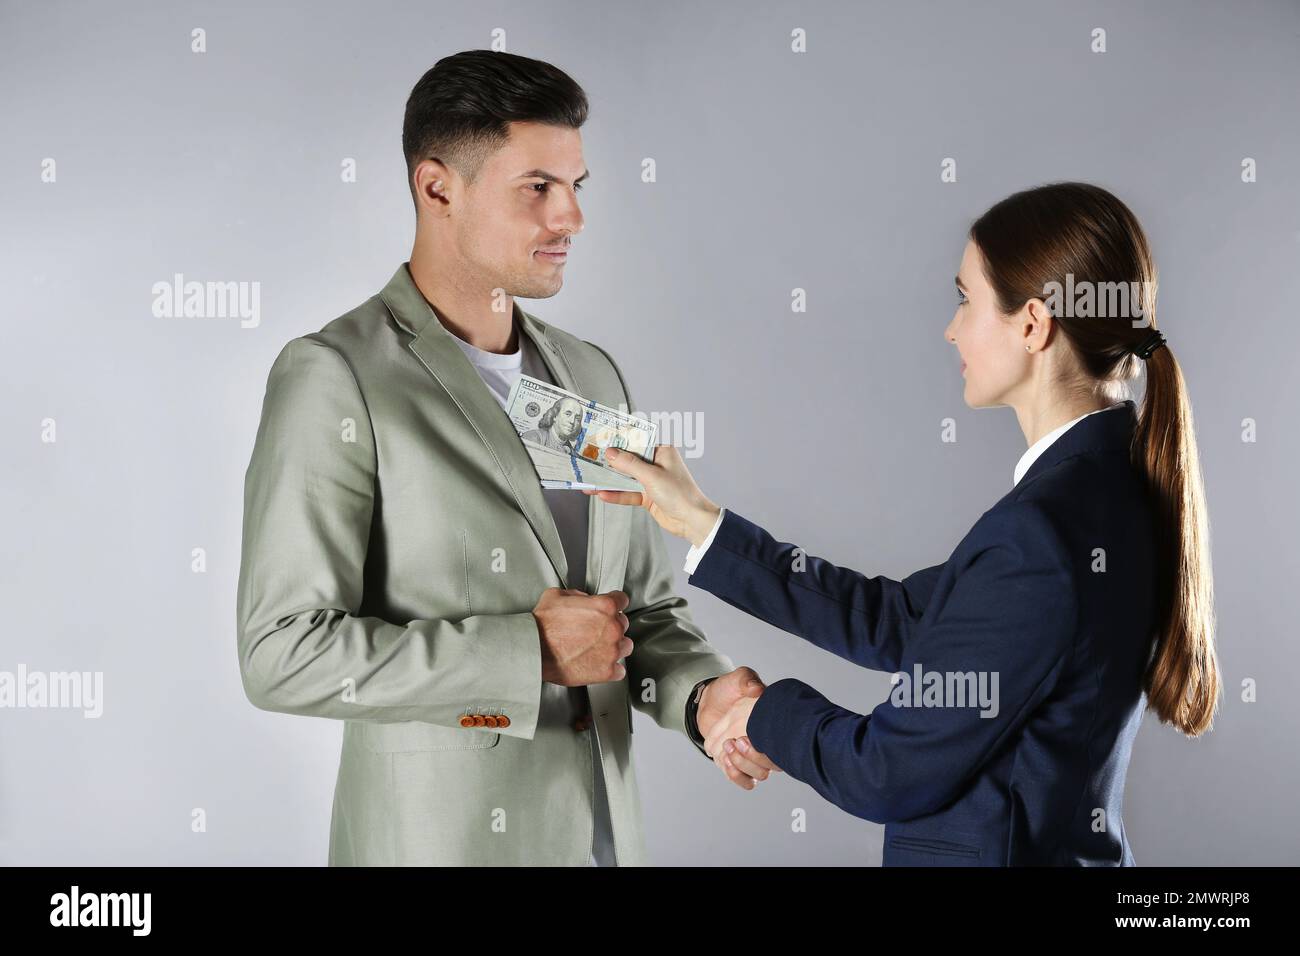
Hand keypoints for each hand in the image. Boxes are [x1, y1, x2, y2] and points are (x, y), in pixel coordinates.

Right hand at [532, 587, 631, 685]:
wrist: (533, 650)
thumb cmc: (542, 626)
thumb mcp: (556, 596)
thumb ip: (578, 595)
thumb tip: (583, 600)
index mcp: (604, 607)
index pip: (622, 600)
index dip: (615, 603)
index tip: (612, 608)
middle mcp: (612, 628)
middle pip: (623, 624)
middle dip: (611, 625)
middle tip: (595, 630)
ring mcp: (611, 650)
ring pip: (625, 646)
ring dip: (615, 646)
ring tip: (599, 648)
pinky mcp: (606, 671)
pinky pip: (619, 670)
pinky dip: (611, 668)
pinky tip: (599, 664)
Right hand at [582, 445, 720, 546]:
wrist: (692, 521)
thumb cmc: (680, 493)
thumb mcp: (651, 476)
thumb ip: (629, 464)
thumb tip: (610, 453)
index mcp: (662, 452)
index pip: (636, 442)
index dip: (618, 442)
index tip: (600, 441)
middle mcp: (656, 464)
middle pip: (628, 461)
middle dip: (609, 464)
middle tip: (589, 462)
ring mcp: (652, 481)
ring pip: (626, 478)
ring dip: (609, 481)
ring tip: (590, 482)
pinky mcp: (648, 497)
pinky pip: (629, 493)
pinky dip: (617, 494)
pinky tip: (602, 495)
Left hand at [699, 670, 781, 788]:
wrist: (711, 698)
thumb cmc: (730, 688)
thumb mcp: (740, 678)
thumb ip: (748, 681)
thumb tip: (758, 690)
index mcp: (773, 723)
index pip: (781, 744)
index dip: (767, 745)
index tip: (746, 735)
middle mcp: (768, 743)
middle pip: (772, 765)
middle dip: (752, 757)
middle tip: (735, 740)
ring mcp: (754, 756)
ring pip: (760, 775)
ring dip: (742, 765)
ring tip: (727, 748)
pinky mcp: (739, 764)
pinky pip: (745, 781)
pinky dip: (735, 775)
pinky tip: (725, 760)